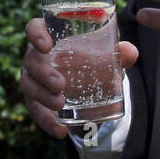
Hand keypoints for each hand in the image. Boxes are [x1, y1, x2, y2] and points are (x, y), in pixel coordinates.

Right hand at [20, 17, 137, 138]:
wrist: (85, 81)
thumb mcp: (104, 55)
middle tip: (60, 84)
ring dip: (43, 96)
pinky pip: (35, 110)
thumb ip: (118, 52)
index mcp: (50, 36)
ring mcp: (33, 78)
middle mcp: (36, 55)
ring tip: (60, 104)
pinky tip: (60, 130)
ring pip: (29, 85)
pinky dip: (46, 121)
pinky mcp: (35, 99)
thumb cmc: (89, 58)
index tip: (45, 45)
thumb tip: (131, 52)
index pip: (34, 28)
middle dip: (44, 73)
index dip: (35, 34)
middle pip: (31, 60)